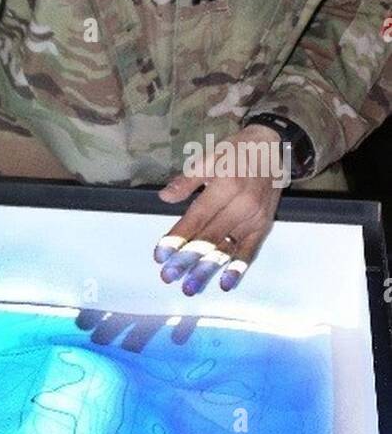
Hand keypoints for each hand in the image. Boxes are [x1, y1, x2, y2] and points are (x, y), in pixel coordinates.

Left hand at [153, 125, 284, 295]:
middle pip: (210, 237)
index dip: (178, 237)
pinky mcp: (265, 225)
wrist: (272, 148)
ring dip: (207, 269)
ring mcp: (255, 217)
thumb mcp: (208, 158)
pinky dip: (237, 268)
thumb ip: (187, 181)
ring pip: (227, 247)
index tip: (161, 254)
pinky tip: (225, 283)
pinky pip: (250, 250)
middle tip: (168, 277)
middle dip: (187, 259)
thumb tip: (164, 197)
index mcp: (225, 185)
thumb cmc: (235, 152)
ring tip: (190, 286)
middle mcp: (242, 204)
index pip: (197, 217)